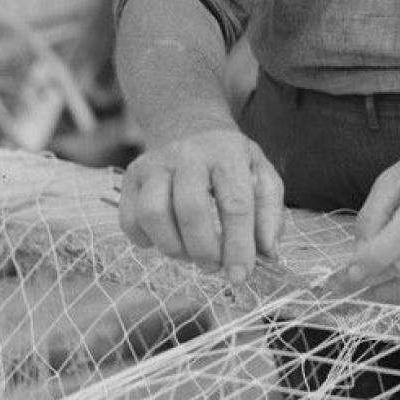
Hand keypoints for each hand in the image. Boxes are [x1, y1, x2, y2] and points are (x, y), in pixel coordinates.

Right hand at [119, 128, 284, 281]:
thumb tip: (269, 252)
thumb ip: (270, 212)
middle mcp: (188, 154)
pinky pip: (130, 220)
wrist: (188, 124)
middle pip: (190, 211)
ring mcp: (154, 164)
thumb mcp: (261, 173)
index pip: (234, 204)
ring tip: (190, 254)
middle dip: (204, 251)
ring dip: (173, 247)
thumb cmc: (230, 159)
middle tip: (214, 267)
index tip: (240, 276)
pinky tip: (167, 238)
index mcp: (227, 152)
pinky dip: (146, 241)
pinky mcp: (131, 177)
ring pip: (153, 214)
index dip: (238, 246)